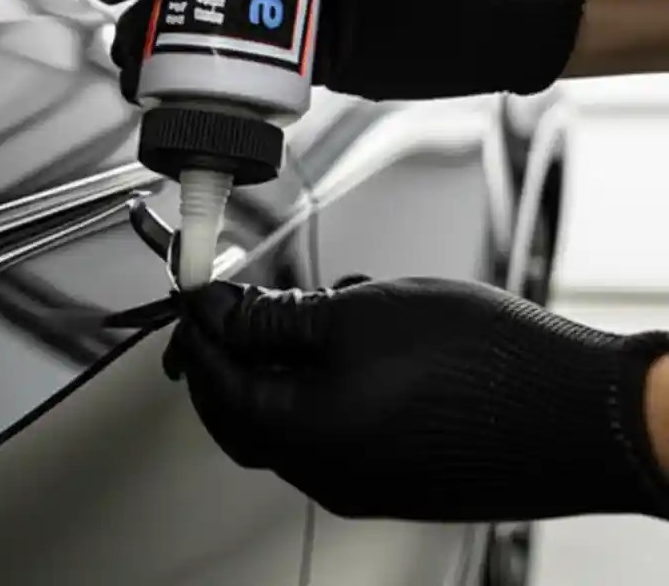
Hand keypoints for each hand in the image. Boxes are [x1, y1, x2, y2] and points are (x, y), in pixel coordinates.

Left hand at [166, 278, 668, 520]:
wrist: (585, 415)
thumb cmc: (486, 366)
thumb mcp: (361, 312)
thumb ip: (275, 316)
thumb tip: (222, 309)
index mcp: (302, 436)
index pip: (216, 384)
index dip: (200, 332)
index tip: (196, 297)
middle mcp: (325, 475)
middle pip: (244, 412)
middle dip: (234, 353)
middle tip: (234, 309)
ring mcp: (364, 485)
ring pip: (293, 419)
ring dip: (287, 363)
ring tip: (317, 307)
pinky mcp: (399, 481)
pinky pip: (337, 433)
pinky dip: (327, 386)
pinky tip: (357, 341)